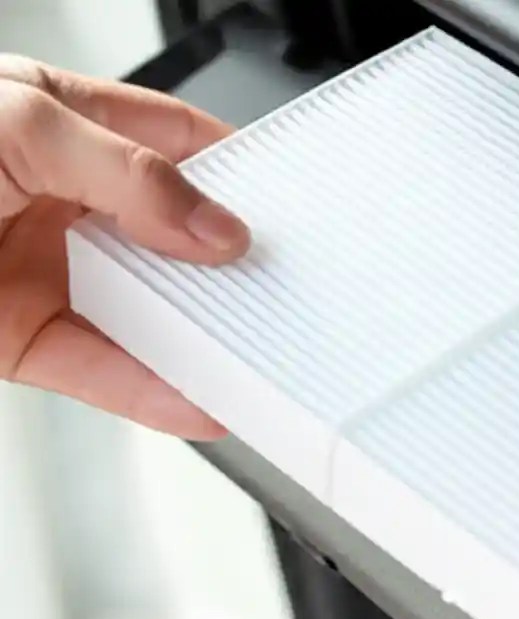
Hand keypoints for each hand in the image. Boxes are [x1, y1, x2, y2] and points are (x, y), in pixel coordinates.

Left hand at [0, 56, 248, 438]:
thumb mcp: (19, 125)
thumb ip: (129, 176)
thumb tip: (215, 228)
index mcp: (64, 122)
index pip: (178, 143)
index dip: (240, 171)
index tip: (294, 205)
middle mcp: (62, 198)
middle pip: (174, 235)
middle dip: (231, 263)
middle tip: (286, 285)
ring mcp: (45, 270)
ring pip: (144, 311)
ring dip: (202, 337)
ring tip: (259, 355)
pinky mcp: (21, 339)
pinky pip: (102, 371)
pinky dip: (153, 392)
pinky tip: (199, 399)